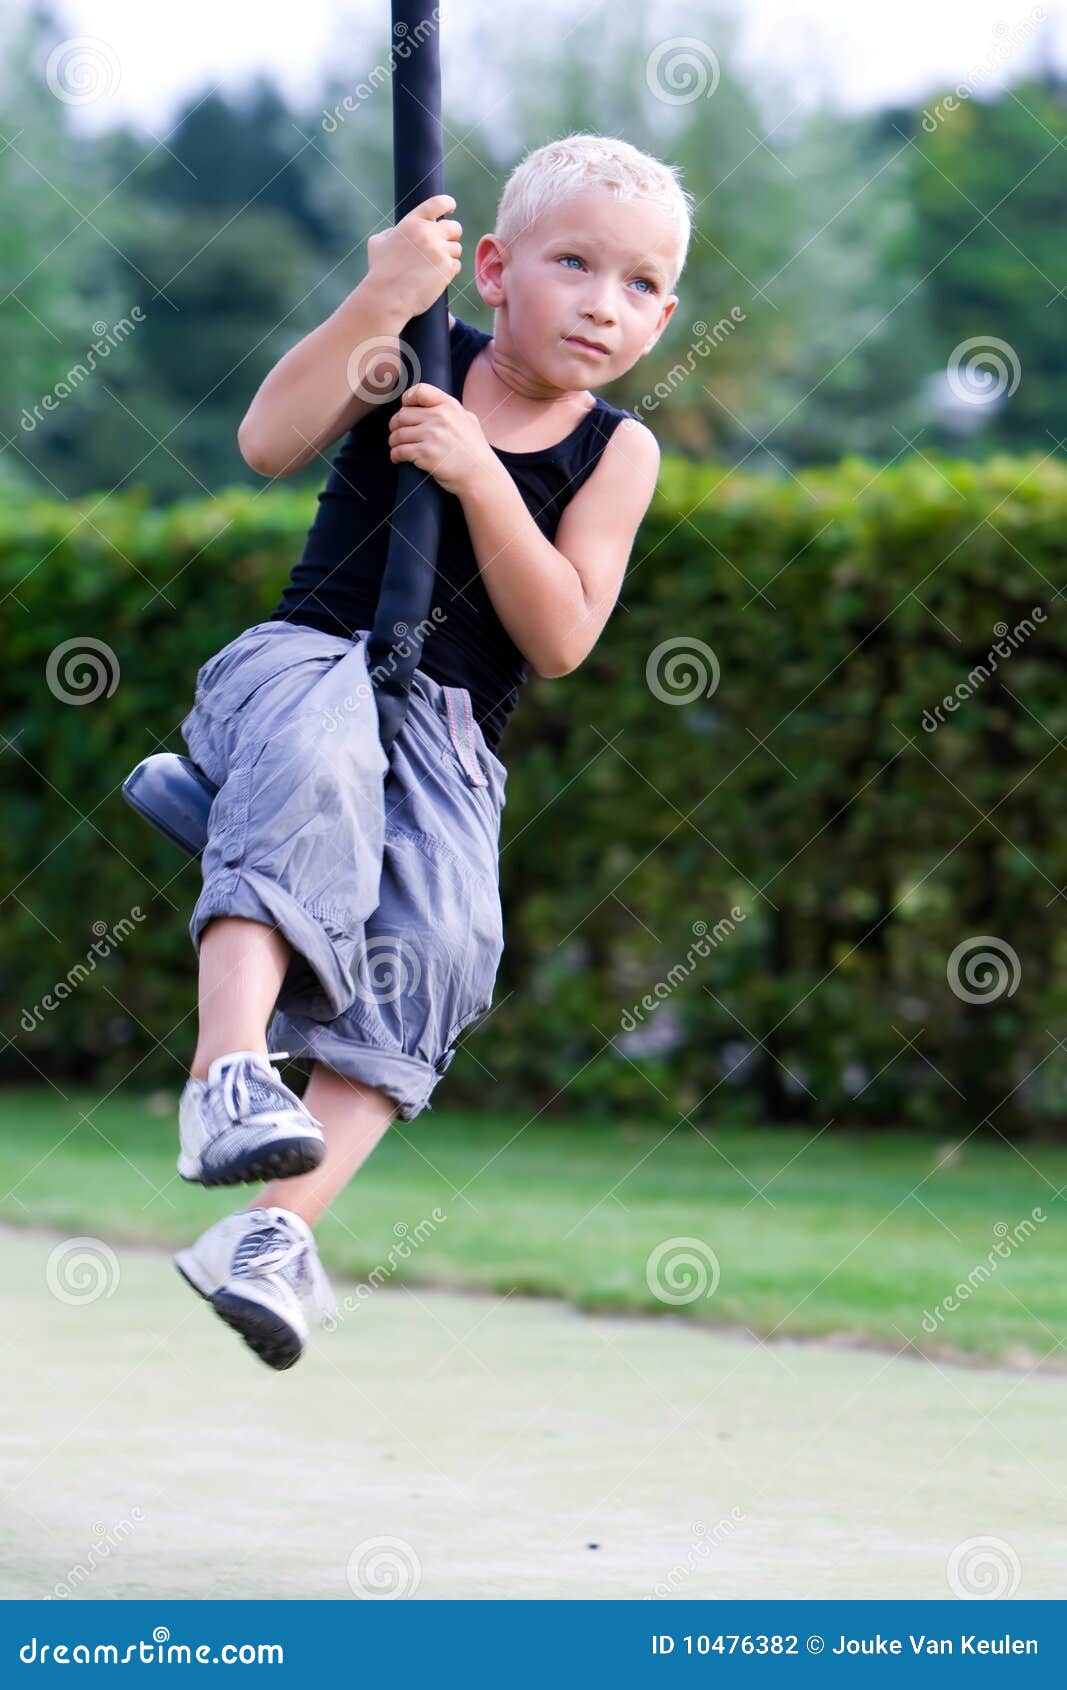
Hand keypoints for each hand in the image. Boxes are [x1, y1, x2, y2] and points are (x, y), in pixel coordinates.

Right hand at [366, 195, 461, 322]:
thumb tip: (398, 231)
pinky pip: (456, 265)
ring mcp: (439, 250)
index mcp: (413, 222)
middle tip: (442, 246)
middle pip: (455, 228)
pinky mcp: (447, 268)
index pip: (438, 203)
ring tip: (432, 267)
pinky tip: (435, 277)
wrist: (387, 296)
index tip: (451, 207)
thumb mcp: (378, 243)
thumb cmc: (379, 272)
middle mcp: (428, 233)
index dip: (448, 203)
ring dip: (448, 256)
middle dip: (451, 236)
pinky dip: (448, 271)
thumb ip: (392, 232)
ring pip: (456, 249)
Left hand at [388, 382, 496, 496]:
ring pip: (398, 434)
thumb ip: (452, 410)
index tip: (405, 407)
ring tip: (396, 445)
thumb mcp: (469, 420)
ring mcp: (432, 436)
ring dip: (393, 441)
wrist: (480, 475)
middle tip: (396, 431)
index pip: (420, 391)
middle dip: (395, 424)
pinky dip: (395, 455)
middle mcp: (440, 418)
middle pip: (403, 414)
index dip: (407, 399)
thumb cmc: (475, 451)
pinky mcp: (425, 454)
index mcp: (450, 406)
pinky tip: (397, 458)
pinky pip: (400, 451)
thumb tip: (432, 403)